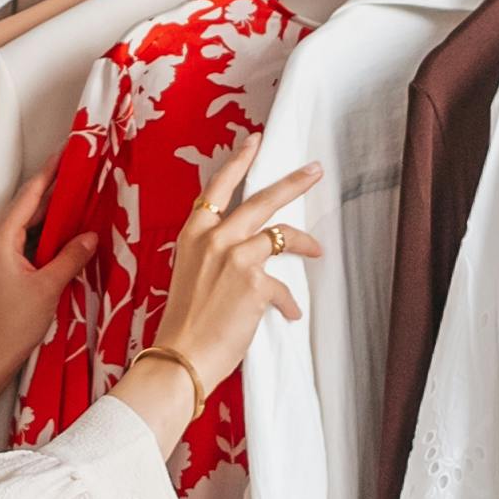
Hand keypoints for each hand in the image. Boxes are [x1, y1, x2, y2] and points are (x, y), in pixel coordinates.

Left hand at [0, 175, 96, 413]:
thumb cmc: (15, 322)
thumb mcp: (48, 287)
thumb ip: (70, 257)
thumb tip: (90, 234)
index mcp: (2, 239)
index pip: (29, 196)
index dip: (49, 173)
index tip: (66, 154)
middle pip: (30, 207)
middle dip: (55, 190)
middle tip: (81, 172)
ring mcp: (3, 255)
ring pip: (32, 225)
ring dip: (55, 213)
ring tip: (81, 196)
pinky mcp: (10, 269)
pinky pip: (33, 241)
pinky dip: (51, 234)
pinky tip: (70, 232)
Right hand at [139, 150, 317, 410]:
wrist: (182, 357)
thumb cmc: (185, 323)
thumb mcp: (190, 275)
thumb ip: (213, 254)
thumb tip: (245, 249)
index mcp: (193, 234)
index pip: (218, 187)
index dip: (238, 161)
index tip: (255, 142)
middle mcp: (214, 238)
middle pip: (261, 199)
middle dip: (293, 182)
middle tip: (314, 171)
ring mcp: (235, 257)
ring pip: (281, 234)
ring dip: (304, 242)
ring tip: (317, 249)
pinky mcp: (255, 282)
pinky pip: (284, 286)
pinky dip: (288, 301)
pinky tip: (289, 313)